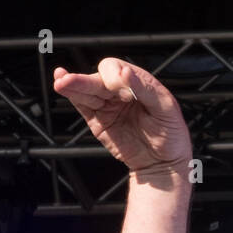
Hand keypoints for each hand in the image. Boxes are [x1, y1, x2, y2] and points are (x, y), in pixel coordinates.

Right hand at [52, 58, 192, 174]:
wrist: (164, 163)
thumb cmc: (171, 134)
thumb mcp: (166, 107)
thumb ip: (145, 88)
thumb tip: (125, 72)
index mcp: (138, 82)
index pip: (117, 68)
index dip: (113, 75)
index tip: (118, 89)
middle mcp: (120, 91)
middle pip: (97, 79)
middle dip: (84, 80)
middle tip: (70, 79)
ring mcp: (108, 106)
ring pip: (87, 91)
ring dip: (74, 85)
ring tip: (62, 82)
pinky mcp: (98, 121)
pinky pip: (83, 105)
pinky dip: (72, 96)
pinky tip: (62, 84)